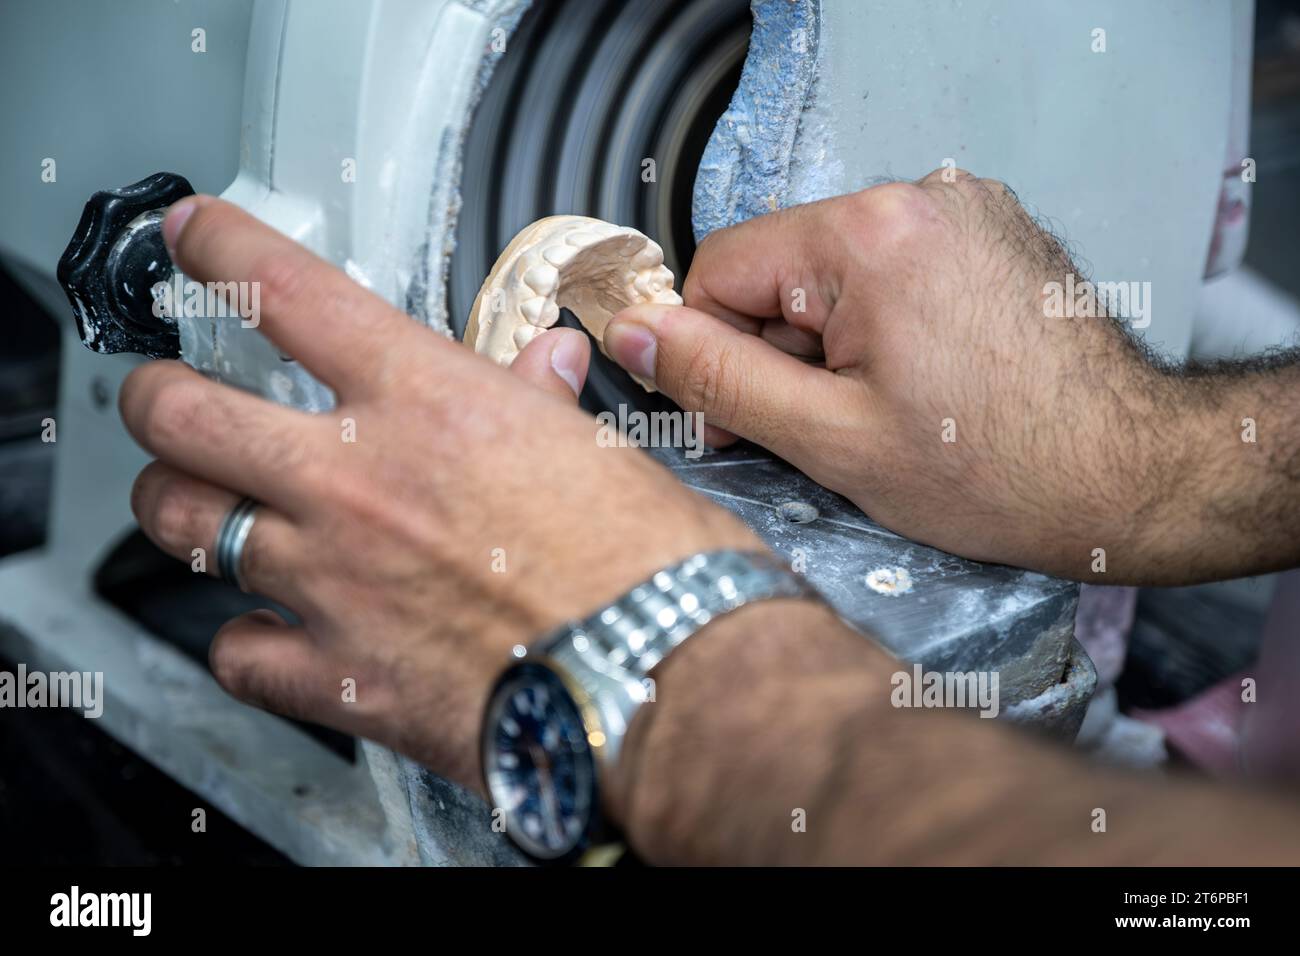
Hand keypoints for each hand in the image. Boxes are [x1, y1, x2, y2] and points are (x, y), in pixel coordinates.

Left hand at [120, 196, 760, 789]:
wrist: (664, 684)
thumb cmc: (653, 569)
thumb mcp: (602, 452)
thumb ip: (541, 404)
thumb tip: (546, 364)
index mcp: (429, 404)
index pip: (286, 292)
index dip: (219, 249)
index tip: (194, 237)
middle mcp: (357, 482)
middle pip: (183, 412)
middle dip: (155, 395)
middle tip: (166, 397)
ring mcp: (332, 580)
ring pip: (182, 524)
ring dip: (178, 506)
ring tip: (196, 505)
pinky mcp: (335, 676)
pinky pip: (234, 653)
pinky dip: (241, 641)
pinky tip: (268, 634)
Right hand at [605, 170, 1200, 582]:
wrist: (1131, 475)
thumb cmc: (992, 471)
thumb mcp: (828, 438)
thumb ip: (717, 377)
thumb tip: (633, 331)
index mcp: (866, 234)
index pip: (721, 269)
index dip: (710, 351)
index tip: (735, 418)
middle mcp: (916, 195)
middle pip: (780, 269)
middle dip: (776, 352)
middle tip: (812, 431)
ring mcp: (962, 208)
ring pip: (833, 274)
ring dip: (828, 344)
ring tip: (879, 412)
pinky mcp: (990, 231)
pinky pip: (891, 270)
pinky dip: (878, 326)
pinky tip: (915, 383)